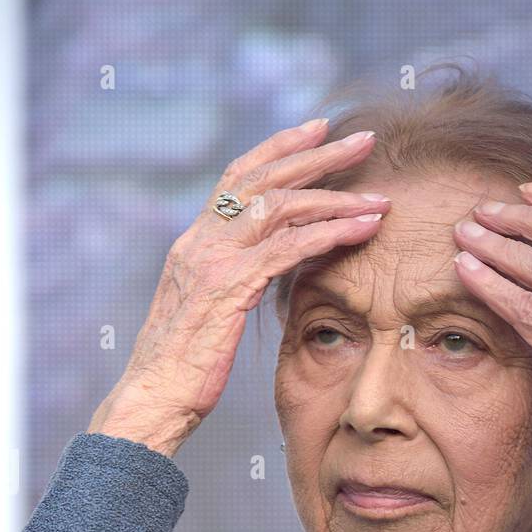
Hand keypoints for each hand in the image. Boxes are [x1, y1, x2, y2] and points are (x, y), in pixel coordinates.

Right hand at [88, 120, 388, 456]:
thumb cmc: (182, 372)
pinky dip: (329, 234)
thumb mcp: (208, 316)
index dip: (279, 149)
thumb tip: (263, 274)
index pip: (238, 178)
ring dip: (336, 197)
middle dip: (317, 154)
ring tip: (379, 198)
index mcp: (194, 244)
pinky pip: (287, 248)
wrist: (152, 401)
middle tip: (363, 140)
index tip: (318, 131)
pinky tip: (362, 231)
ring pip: (280, 206)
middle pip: (263, 178)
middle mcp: (200, 241)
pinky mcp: (227, 287)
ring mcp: (211, 261)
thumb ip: (232, 284)